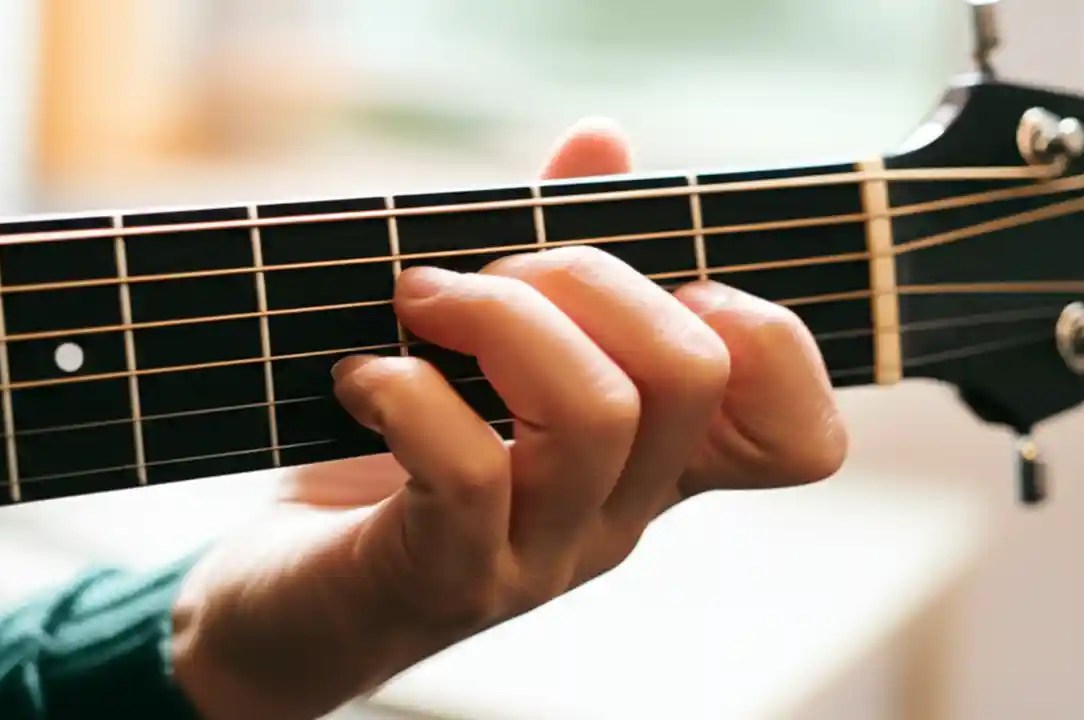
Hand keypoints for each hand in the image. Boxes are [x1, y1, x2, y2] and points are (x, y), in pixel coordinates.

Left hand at [170, 118, 847, 719]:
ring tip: (420, 301)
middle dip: (586, 276)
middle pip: (689, 371)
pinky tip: (363, 378)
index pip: (799, 437)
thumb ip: (554, 251)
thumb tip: (602, 139)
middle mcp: (619, 516)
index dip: (769, 340)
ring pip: (595, 412)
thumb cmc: (389, 457)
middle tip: (487, 276)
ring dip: (499, 318)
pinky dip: (408, 391)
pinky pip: (473, 469)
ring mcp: (544, 556)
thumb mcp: (482, 345)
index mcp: (648, 463)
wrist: (285, 599)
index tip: (661, 286)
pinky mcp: (449, 578)